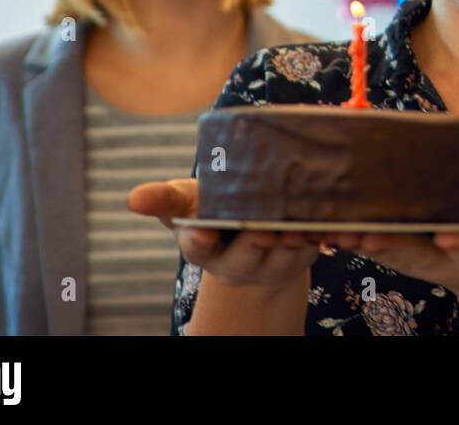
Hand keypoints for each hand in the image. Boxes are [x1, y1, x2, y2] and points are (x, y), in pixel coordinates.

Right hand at [127, 178, 321, 287]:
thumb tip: (133, 198)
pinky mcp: (304, 254)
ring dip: (291, 238)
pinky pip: (315, 246)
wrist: (254, 235)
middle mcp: (236, 260)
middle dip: (253, 240)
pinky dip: (320, 233)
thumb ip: (166, 199)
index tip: (202, 233)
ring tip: (295, 223)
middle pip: (246, 250)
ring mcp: (272, 261)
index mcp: (203, 246)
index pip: (197, 246)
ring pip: (284, 251)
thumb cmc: (213, 210)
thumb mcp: (188, 203)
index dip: (200, 240)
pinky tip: (324, 218)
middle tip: (260, 227)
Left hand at [321, 208, 458, 300]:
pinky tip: (321, 217)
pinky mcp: (398, 241)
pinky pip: (367, 235)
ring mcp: (415, 251)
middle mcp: (438, 255)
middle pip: (412, 252)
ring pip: (382, 246)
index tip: (449, 236)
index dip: (458, 243)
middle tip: (368, 234)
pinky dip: (345, 230)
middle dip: (390, 244)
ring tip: (330, 226)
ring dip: (356, 239)